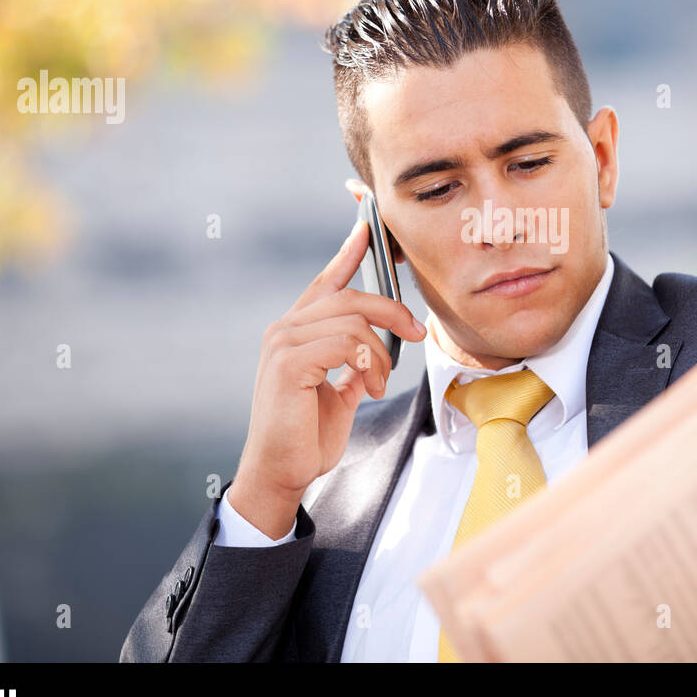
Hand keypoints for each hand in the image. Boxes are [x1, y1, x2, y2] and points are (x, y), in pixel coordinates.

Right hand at [230, 197, 426, 538]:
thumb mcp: (340, 391)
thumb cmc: (307, 435)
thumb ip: (353, 364)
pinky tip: (368, 387)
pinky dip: (368, 363)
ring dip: (380, 352)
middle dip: (390, 310)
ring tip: (379, 382)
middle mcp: (285, 329)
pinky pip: (345, 342)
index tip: (368, 224)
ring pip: (353, 319)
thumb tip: (374, 351)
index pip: (326, 279)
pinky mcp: (287, 362)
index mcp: (297, 330)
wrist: (282, 472)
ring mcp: (282, 342)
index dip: (349, 250)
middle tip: (414, 332)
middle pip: (351, 295)